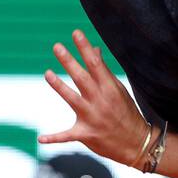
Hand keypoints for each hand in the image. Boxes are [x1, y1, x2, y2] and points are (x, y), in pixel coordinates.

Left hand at [39, 29, 151, 166]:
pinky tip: (40, 138)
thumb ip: (102, 71)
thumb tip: (93, 50)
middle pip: (82, 78)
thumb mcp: (117, 89)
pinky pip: (67, 136)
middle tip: (57, 46)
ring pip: (73, 100)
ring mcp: (93, 118)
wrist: (137, 143)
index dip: (85, 48)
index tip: (76, 33)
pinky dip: (53, 138)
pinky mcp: (86, 134)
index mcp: (109, 88)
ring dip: (59, 86)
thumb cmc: (126, 112)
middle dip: (69, 61)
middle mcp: (100, 101)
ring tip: (47, 74)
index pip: (95, 64)